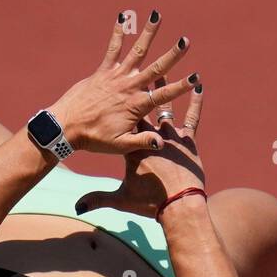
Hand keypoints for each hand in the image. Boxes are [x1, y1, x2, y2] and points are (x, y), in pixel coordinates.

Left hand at [48, 11, 198, 154]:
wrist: (66, 126)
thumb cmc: (94, 138)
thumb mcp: (119, 145)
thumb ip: (142, 141)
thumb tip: (162, 143)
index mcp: (136, 106)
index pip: (164, 95)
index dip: (181, 87)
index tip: (196, 77)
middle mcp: (128, 87)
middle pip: (156, 68)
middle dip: (172, 55)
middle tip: (186, 41)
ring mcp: (116, 77)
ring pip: (136, 52)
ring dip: (148, 33)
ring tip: (157, 16)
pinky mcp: (102, 71)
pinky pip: (112, 49)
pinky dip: (118, 34)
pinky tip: (122, 17)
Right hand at [74, 79, 206, 217]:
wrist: (178, 205)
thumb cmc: (149, 202)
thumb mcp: (120, 200)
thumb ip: (98, 199)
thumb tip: (77, 207)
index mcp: (132, 149)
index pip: (123, 127)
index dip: (116, 112)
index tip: (109, 96)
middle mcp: (150, 137)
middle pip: (142, 109)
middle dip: (138, 90)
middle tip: (137, 71)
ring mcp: (171, 137)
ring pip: (166, 107)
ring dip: (165, 87)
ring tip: (164, 69)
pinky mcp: (188, 141)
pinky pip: (192, 117)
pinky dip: (195, 102)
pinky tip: (198, 85)